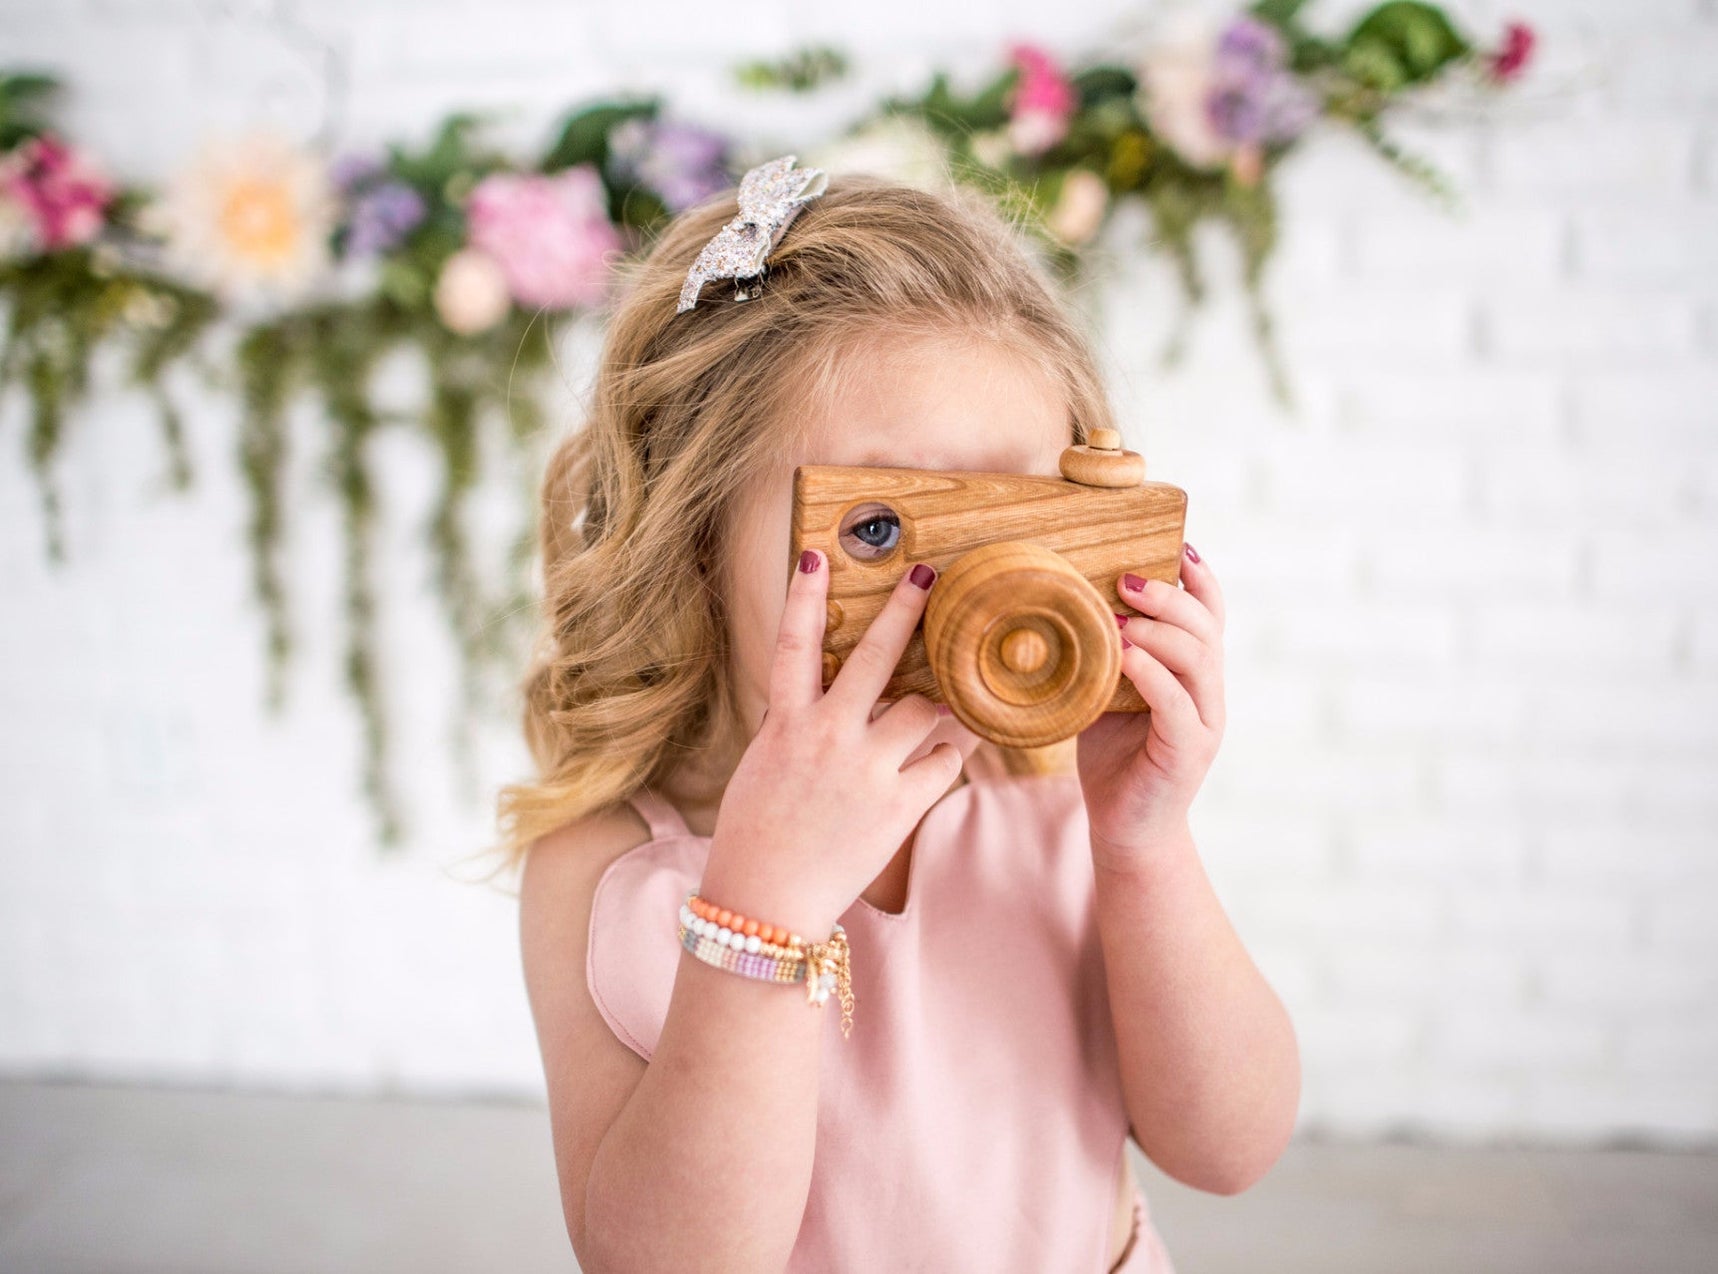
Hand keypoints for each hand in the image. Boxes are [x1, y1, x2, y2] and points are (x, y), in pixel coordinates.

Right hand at [699, 551, 961, 938]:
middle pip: (875, 657)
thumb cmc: (756, 836)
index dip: (803, 595)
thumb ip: (797, 727)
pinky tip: (950, 749)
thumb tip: (825, 695)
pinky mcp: (898, 809)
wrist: (764, 905)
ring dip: (942, 699)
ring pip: (922, 709)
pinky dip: (950, 753)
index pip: (793, 644)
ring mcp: (865, 771)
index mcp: (785, 724)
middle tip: (931, 574)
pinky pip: (944, 763)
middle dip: (905, 611)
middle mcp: (827, 738)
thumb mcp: (763, 767)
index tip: (817, 554)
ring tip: (958, 688)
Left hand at [1076, 542, 1225, 867]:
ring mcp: (1203, 723)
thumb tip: (1062, 600)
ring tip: (1119, 614)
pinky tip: (1122, 655)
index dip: (1199, 578)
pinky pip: (1176, 703)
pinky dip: (1151, 674)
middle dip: (1170, 595)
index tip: (1176, 545)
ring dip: (1159, 629)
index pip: (1210, 614)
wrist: (1125, 829)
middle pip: (1206, 628)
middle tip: (1125, 578)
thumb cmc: (1112, 757)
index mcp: (1193, 674)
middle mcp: (1208, 693)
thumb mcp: (1106, 693)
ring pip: (1199, 660)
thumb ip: (1103, 653)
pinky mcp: (1187, 752)